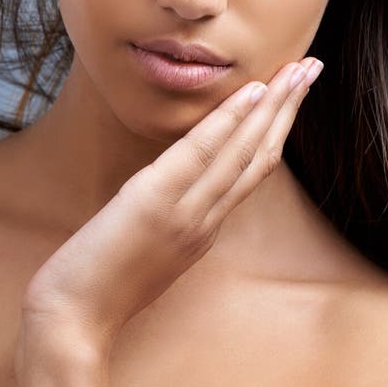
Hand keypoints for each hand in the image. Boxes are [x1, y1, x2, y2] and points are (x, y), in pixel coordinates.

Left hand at [16, 57, 323, 356]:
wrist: (73, 319)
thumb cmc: (103, 285)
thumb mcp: (152, 248)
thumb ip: (177, 215)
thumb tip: (184, 183)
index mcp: (206, 226)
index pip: (253, 170)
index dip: (279, 129)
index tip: (295, 93)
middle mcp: (207, 218)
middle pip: (261, 155)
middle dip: (290, 108)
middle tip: (314, 67)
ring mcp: (186, 211)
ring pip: (243, 151)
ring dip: (275, 106)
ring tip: (298, 69)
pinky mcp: (155, 202)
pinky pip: (201, 154)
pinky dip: (230, 121)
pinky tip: (252, 91)